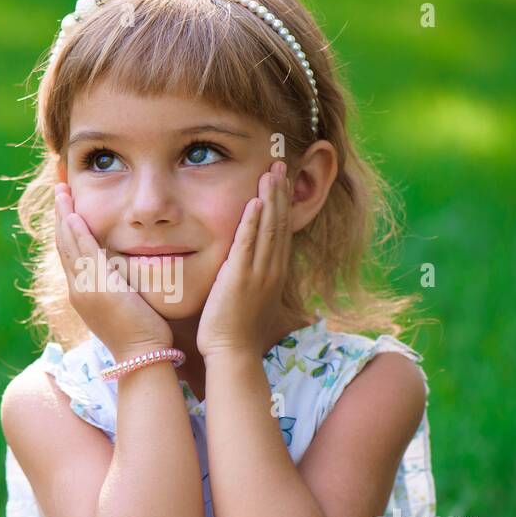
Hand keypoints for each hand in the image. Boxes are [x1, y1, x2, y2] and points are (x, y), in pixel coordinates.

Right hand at [54, 183, 174, 360]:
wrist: (142, 355)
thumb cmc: (142, 335)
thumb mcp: (126, 305)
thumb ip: (121, 286)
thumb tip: (125, 273)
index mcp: (82, 293)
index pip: (70, 254)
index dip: (67, 228)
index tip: (67, 207)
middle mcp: (77, 289)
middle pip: (62, 244)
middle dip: (61, 215)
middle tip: (59, 189)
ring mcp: (84, 288)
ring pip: (68, 244)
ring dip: (65, 215)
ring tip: (61, 191)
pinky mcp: (97, 287)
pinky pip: (83, 252)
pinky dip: (78, 231)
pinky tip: (76, 213)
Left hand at [196, 159, 292, 360]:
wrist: (233, 353)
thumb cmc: (236, 331)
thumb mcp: (249, 299)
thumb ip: (250, 280)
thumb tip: (248, 271)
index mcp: (274, 273)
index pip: (282, 230)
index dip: (283, 203)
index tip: (281, 180)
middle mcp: (272, 269)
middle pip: (280, 222)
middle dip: (281, 192)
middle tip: (281, 163)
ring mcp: (259, 273)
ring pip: (269, 227)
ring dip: (271, 197)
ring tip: (272, 170)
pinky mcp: (241, 277)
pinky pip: (249, 242)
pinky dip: (253, 220)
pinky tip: (255, 200)